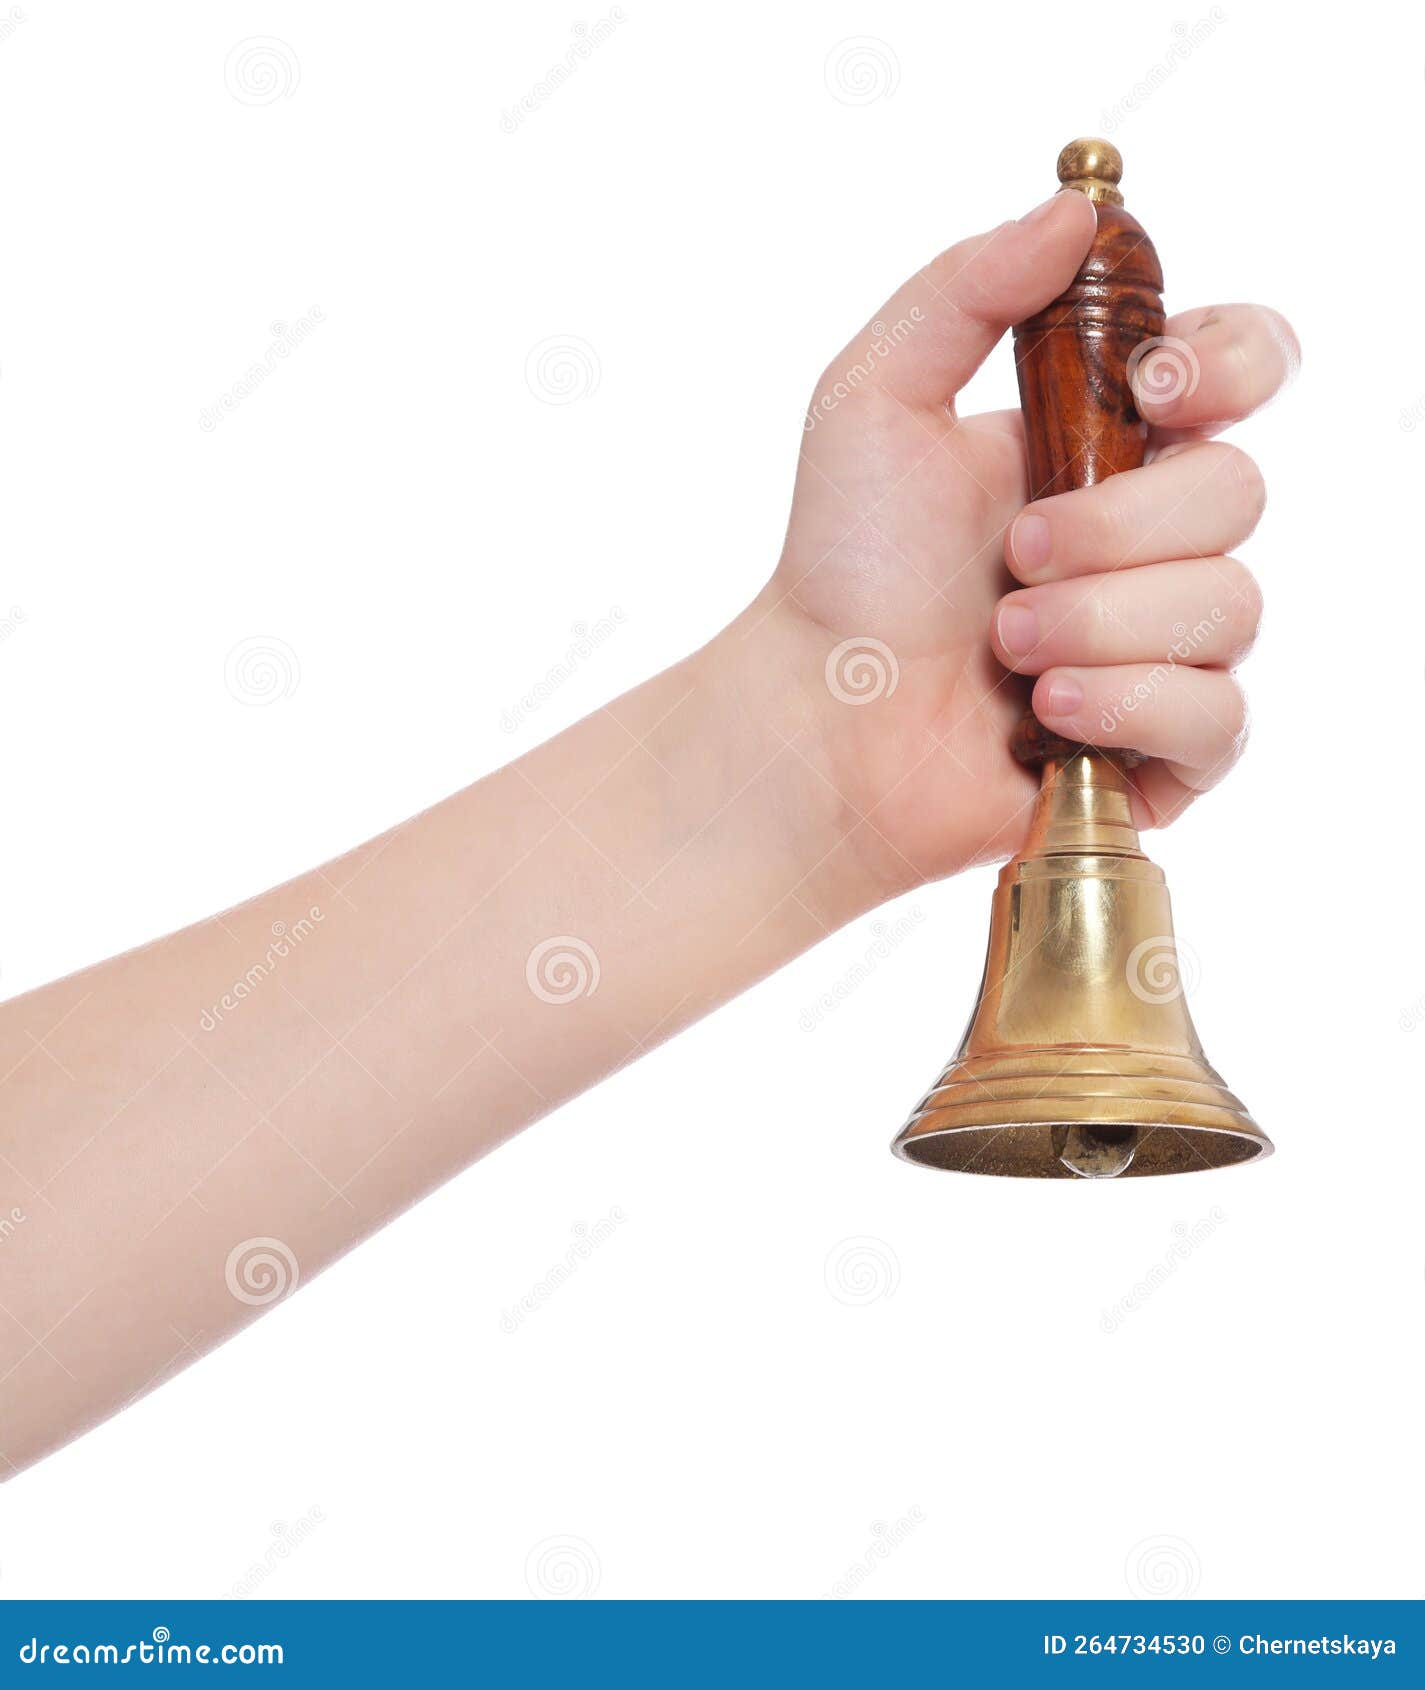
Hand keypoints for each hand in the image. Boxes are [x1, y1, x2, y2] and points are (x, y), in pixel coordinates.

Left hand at [752, 190, 1297, 897]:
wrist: (819, 718)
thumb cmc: (843, 565)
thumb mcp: (875, 398)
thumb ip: (965, 291)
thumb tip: (1074, 211)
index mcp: (1104, 443)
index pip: (1242, 368)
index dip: (1229, 362)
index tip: (1153, 387)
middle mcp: (1150, 537)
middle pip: (1238, 493)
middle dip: (1116, 526)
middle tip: (1013, 557)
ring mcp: (1164, 641)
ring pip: (1230, 605)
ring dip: (1100, 622)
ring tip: (1006, 645)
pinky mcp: (1165, 747)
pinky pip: (1218, 714)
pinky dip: (1128, 704)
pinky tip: (1047, 713)